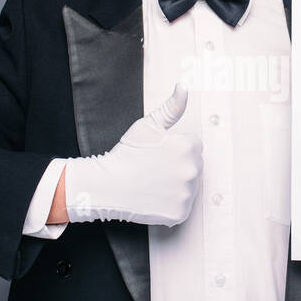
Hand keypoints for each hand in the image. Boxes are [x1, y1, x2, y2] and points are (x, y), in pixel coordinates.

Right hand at [61, 81, 202, 225]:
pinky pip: (182, 206)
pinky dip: (171, 204)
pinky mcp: (180, 213)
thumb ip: (171, 107)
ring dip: (176, 185)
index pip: (193, 146)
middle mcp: (192, 171)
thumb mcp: (148, 125)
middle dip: (178, 165)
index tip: (158, 153)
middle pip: (194, 166)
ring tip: (153, 182)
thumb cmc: (126, 155)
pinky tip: (155, 196)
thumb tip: (184, 87)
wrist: (107, 185)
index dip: (174, 147)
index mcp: (188, 147)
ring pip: (189, 186)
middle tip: (154, 168)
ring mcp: (187, 194)